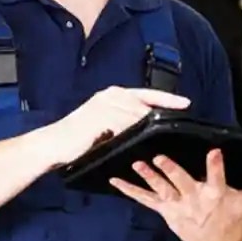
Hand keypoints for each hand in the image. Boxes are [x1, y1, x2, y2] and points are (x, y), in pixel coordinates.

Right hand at [40, 86, 190, 166]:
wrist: (54, 143)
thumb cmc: (78, 136)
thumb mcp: (104, 120)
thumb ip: (124, 118)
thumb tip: (146, 124)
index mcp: (114, 93)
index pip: (148, 93)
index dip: (168, 100)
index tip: (187, 104)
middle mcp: (113, 95)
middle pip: (146, 107)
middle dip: (160, 120)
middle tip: (177, 133)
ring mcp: (108, 106)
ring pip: (139, 119)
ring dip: (149, 133)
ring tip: (161, 145)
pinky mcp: (104, 118)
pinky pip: (127, 128)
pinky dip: (135, 138)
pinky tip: (142, 147)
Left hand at [110, 149, 241, 240]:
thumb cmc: (231, 218)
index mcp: (216, 194)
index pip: (217, 176)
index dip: (215, 164)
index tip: (214, 150)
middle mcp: (195, 199)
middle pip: (182, 182)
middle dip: (171, 170)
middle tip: (160, 156)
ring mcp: (177, 205)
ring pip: (161, 188)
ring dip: (148, 176)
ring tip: (136, 163)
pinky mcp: (165, 210)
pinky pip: (145, 199)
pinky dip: (130, 190)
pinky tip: (116, 179)